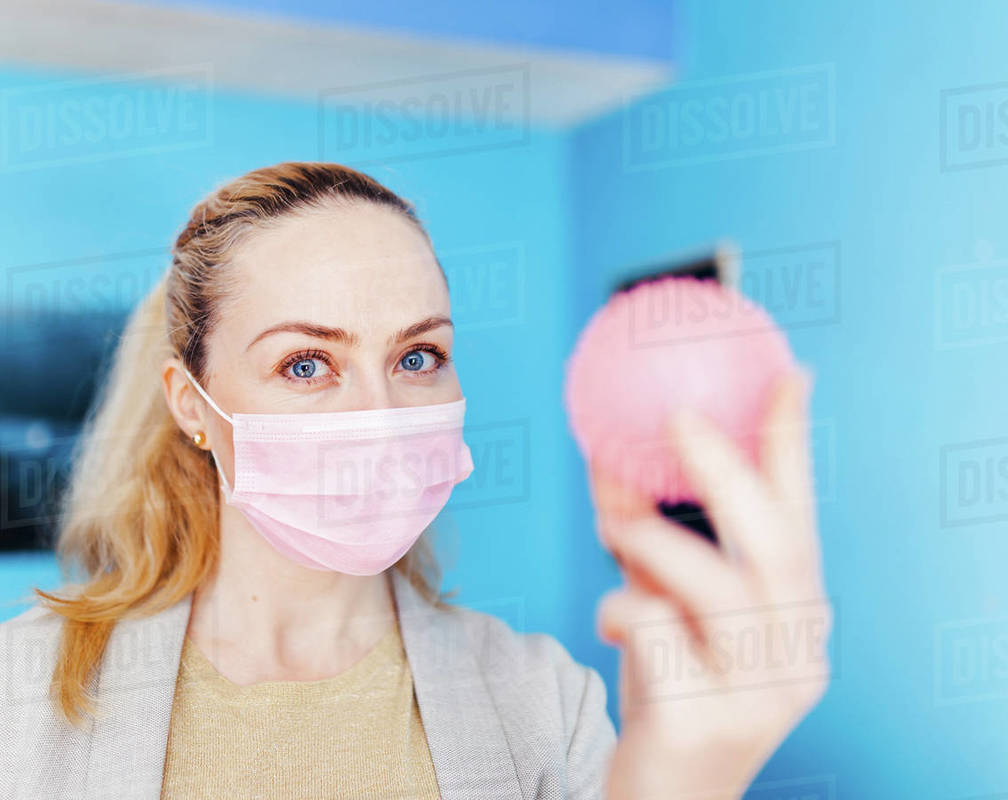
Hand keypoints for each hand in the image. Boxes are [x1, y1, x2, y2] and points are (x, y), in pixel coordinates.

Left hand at [592, 371, 830, 799]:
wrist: (667, 791)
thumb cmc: (672, 684)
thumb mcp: (664, 601)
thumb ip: (645, 536)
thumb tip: (604, 452)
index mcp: (796, 610)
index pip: (799, 513)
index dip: (792, 442)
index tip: (788, 372)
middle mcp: (796, 647)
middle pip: (773, 541)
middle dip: (726, 470)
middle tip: (680, 415)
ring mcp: (761, 688)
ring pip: (710, 583)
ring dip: (651, 539)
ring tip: (611, 521)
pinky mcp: (709, 719)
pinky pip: (652, 630)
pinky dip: (618, 609)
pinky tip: (610, 628)